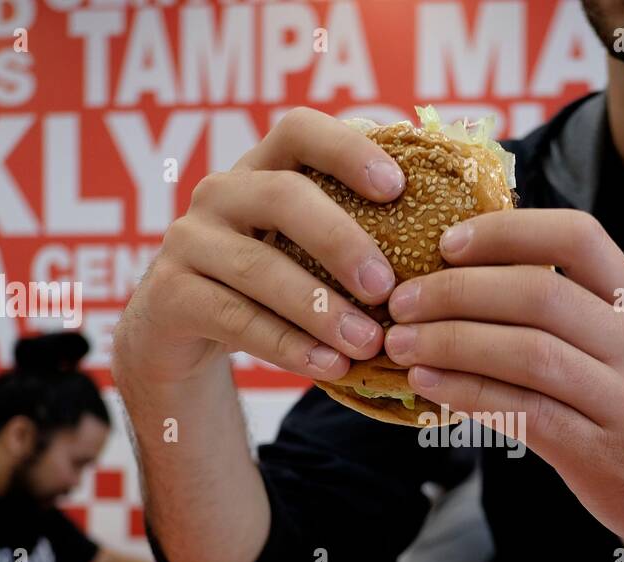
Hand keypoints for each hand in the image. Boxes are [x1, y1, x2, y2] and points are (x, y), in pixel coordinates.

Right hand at [115, 107, 404, 384]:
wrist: (179, 333)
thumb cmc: (267, 286)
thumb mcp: (303, 251)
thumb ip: (355, 236)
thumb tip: (451, 251)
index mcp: (261, 168)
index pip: (299, 131)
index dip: (348, 150)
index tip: (397, 186)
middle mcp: (220, 193)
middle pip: (282, 197)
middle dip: (341, 240)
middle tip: (386, 286)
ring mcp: (189, 241)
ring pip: (260, 269)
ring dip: (321, 308)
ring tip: (367, 343)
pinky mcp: (172, 295)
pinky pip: (237, 320)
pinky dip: (289, 346)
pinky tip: (330, 368)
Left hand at [381, 209, 623, 546]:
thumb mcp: (618, 342)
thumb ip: (564, 306)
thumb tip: (460, 272)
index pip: (575, 237)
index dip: (505, 231)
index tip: (446, 243)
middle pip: (538, 293)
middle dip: (456, 291)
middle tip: (402, 301)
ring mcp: (621, 397)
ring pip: (527, 352)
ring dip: (452, 341)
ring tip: (402, 343)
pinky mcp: (595, 449)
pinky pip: (520, 410)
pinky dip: (466, 391)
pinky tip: (428, 382)